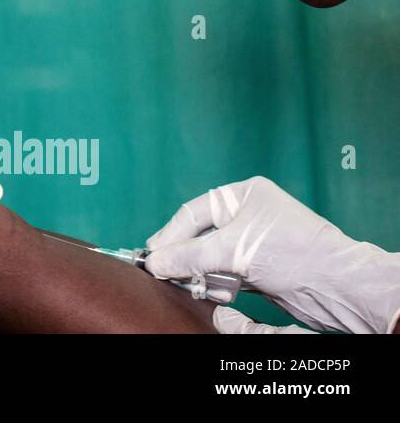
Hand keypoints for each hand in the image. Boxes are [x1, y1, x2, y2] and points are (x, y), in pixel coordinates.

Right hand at [146, 176, 399, 333]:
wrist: (336, 289)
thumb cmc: (292, 253)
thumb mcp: (233, 250)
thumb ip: (189, 256)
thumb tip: (154, 262)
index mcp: (243, 194)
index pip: (193, 212)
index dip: (170, 234)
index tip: (151, 256)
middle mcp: (247, 216)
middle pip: (199, 236)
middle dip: (184, 257)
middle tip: (164, 273)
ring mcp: (253, 244)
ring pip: (210, 258)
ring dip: (200, 274)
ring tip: (195, 287)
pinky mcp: (258, 269)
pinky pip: (224, 274)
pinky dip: (216, 285)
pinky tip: (215, 294)